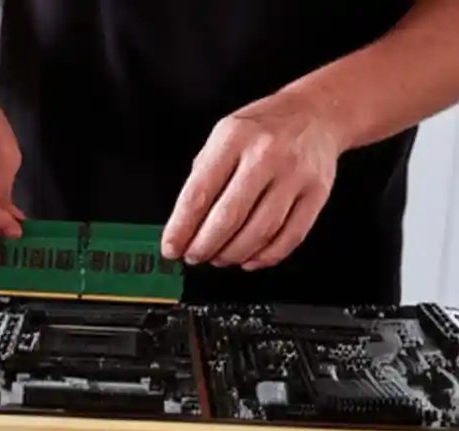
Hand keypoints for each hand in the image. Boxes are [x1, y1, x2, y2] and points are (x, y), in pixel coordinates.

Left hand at [161, 91, 343, 270]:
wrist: (316, 113)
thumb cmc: (263, 128)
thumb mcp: (223, 137)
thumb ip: (202, 177)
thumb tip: (183, 226)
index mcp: (234, 138)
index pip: (199, 193)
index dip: (181, 228)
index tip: (171, 248)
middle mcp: (266, 155)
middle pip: (229, 217)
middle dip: (204, 246)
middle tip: (193, 256)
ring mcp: (295, 175)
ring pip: (260, 231)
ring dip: (233, 254)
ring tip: (219, 258)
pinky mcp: (317, 193)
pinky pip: (290, 236)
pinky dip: (266, 256)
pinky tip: (249, 259)